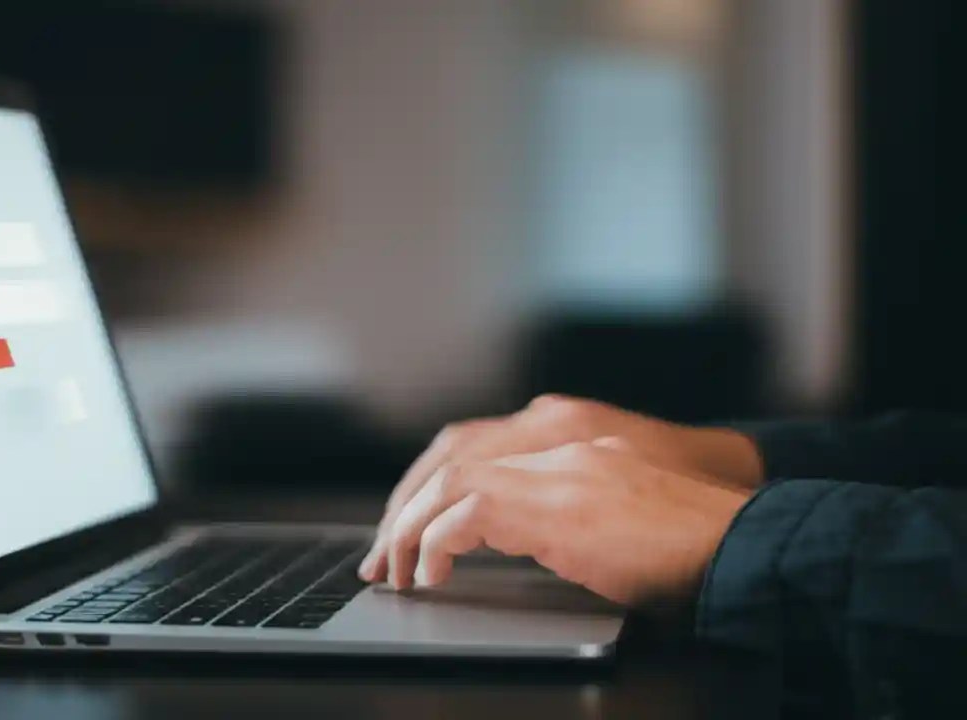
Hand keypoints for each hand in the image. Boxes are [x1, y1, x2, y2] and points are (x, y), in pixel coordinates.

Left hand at [374, 438, 751, 605]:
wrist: (746, 541)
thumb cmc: (690, 537)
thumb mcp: (610, 507)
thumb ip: (557, 502)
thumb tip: (502, 533)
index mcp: (568, 432)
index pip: (468, 444)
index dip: (424, 487)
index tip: (402, 530)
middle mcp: (557, 436)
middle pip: (447, 456)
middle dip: (403, 508)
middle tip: (381, 558)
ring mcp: (558, 463)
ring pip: (447, 481)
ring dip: (411, 528)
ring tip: (399, 572)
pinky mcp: (559, 503)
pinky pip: (467, 512)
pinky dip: (438, 543)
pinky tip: (433, 575)